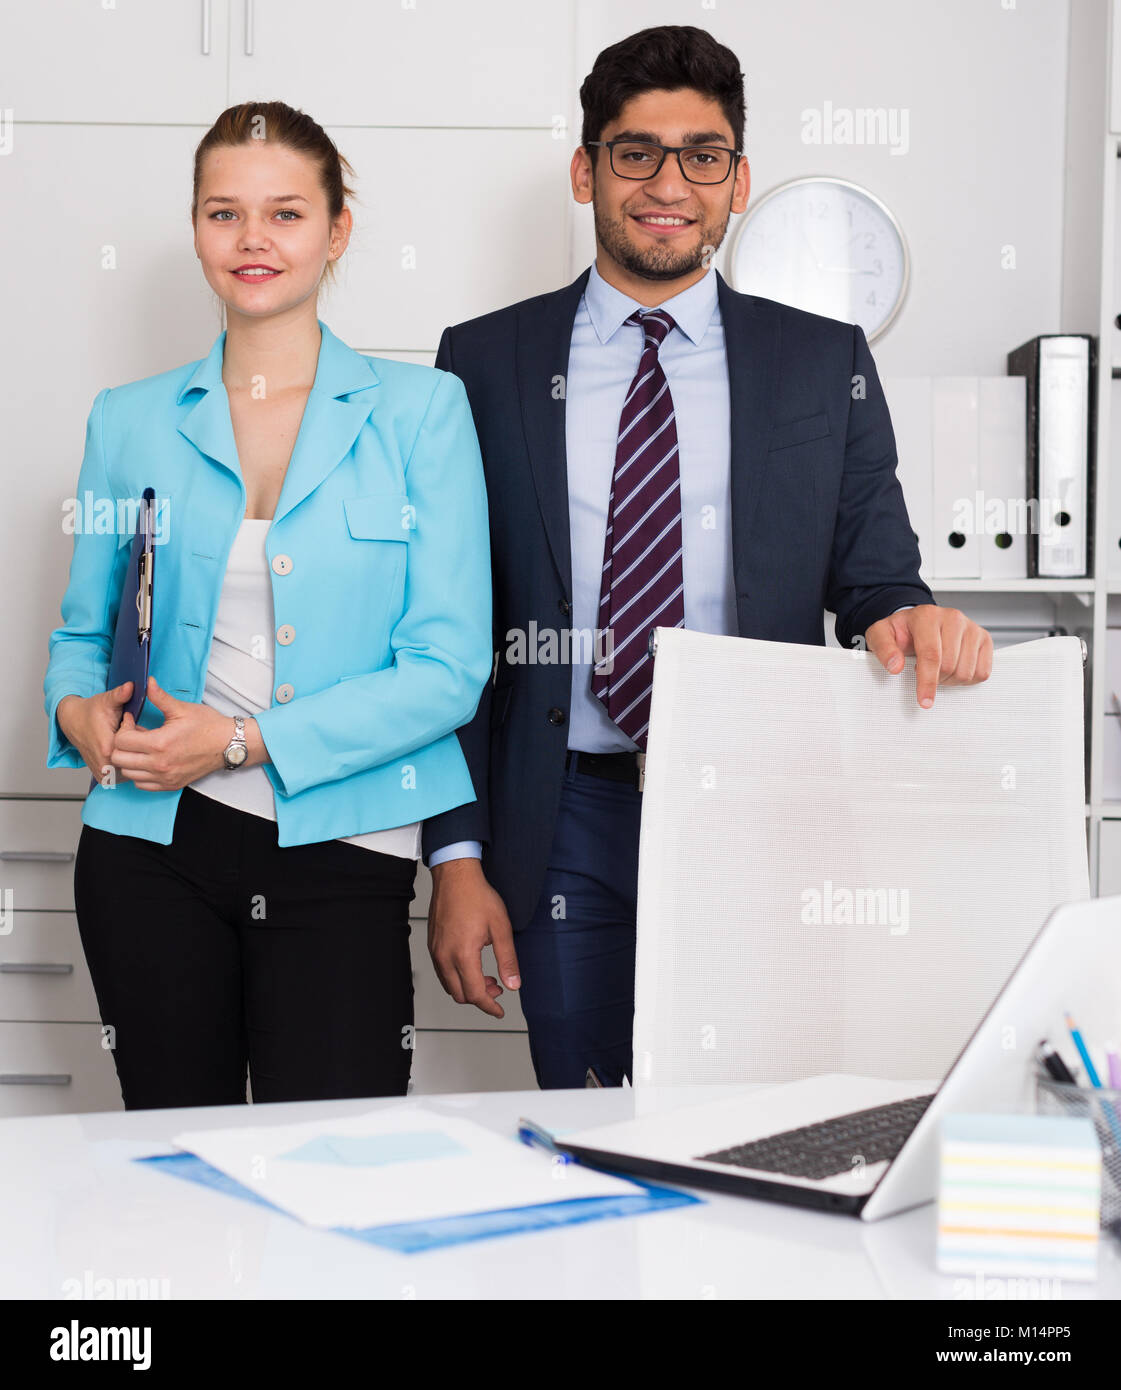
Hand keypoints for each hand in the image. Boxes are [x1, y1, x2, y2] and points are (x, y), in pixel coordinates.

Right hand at [56, 683, 134, 782]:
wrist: (73, 721)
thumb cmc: (91, 711)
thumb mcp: (107, 700)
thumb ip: (120, 695)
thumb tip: (131, 686)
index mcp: (107, 748)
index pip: (136, 747)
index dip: (138, 734)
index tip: (128, 722)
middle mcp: (104, 765)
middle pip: (135, 760)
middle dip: (138, 747)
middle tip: (130, 733)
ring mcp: (103, 774)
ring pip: (131, 769)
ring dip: (132, 757)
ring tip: (125, 742)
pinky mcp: (103, 777)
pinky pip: (124, 774)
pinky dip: (127, 764)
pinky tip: (123, 750)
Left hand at [110, 676, 235, 790]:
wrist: (228, 744)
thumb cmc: (208, 725)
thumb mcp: (182, 708)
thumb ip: (160, 697)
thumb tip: (147, 682)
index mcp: (159, 743)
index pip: (121, 741)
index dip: (123, 728)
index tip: (132, 721)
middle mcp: (159, 764)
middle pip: (119, 760)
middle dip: (122, 745)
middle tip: (134, 735)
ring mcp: (165, 777)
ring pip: (128, 774)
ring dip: (129, 760)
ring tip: (142, 748)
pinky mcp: (170, 785)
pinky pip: (141, 784)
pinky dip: (140, 774)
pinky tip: (149, 761)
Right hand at [428, 858, 519, 1018]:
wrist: (455, 877)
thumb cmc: (477, 897)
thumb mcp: (501, 928)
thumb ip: (507, 959)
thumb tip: (513, 984)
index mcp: (463, 954)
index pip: (475, 994)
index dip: (489, 1006)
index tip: (499, 1011)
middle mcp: (445, 957)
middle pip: (460, 995)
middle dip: (480, 998)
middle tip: (498, 988)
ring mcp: (436, 952)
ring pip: (449, 986)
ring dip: (468, 988)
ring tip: (487, 976)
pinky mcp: (433, 946)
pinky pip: (443, 973)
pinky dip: (457, 977)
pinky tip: (472, 965)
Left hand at [865, 605, 992, 707]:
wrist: (917, 623)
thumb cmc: (902, 632)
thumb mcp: (880, 635)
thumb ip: (883, 649)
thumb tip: (895, 666)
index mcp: (926, 616)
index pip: (931, 655)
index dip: (927, 682)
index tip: (924, 701)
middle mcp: (952, 618)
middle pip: (949, 666)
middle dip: (936, 679)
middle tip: (924, 674)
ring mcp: (971, 627)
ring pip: (966, 671)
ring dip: (951, 680)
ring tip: (938, 669)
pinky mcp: (984, 638)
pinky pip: (982, 672)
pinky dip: (967, 678)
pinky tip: (954, 668)